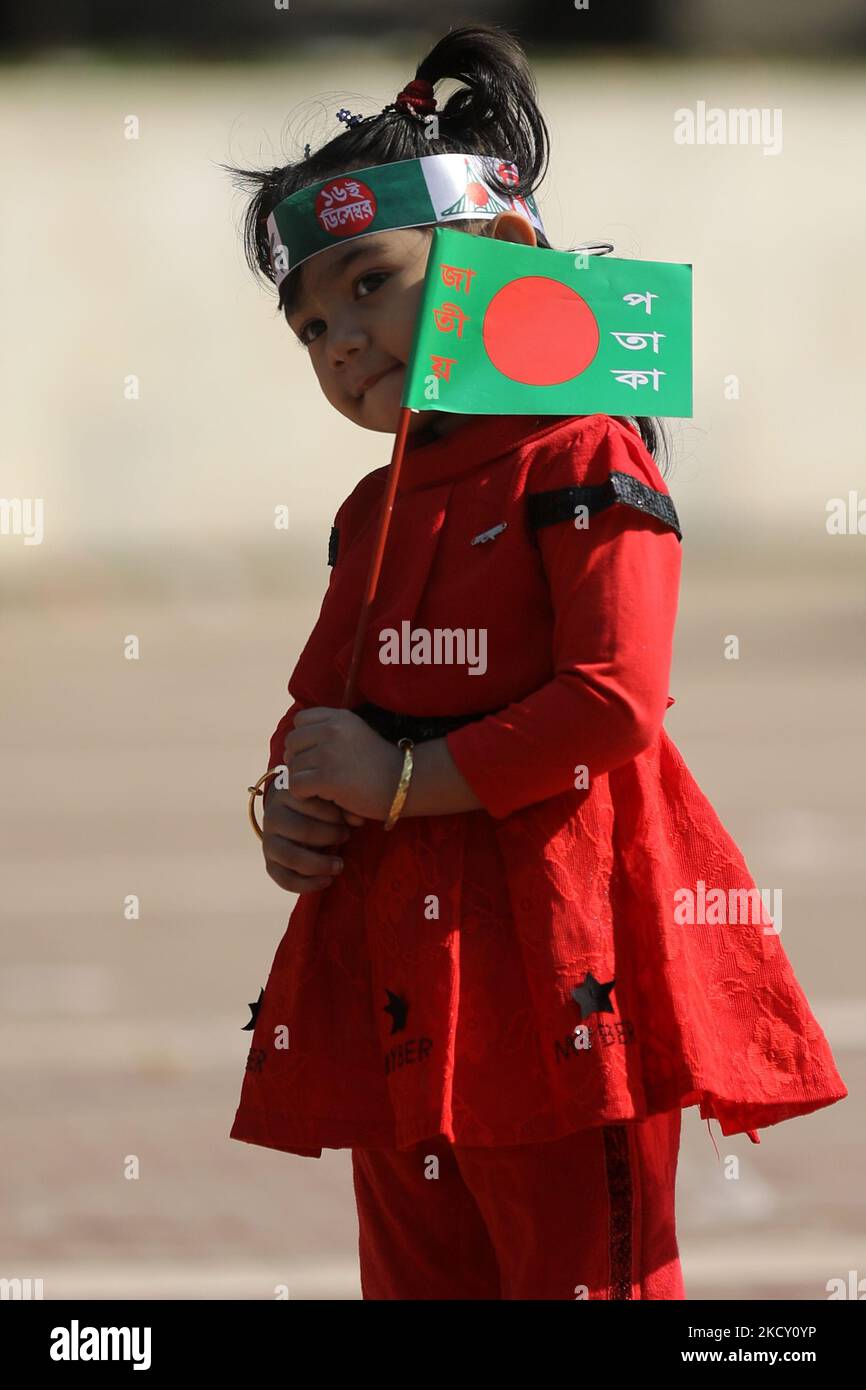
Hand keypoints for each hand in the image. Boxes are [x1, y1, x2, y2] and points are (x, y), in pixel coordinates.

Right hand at [261, 778, 362, 893]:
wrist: (298, 817)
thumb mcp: (332, 799)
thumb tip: (358, 820)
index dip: (335, 815)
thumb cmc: (322, 807)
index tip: (353, 820)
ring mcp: (268, 841)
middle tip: (347, 837)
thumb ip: (345, 805)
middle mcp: (272, 816)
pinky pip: (285, 879)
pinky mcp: (270, 864)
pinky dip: (308, 885)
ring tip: (339, 865)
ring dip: (319, 864)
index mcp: (287, 793)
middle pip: (302, 831)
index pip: (310, 804)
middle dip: (330, 836)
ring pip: (291, 857)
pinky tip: (327, 880)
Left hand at [283, 707, 403, 821]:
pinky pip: (296, 786)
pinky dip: (305, 795)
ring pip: (292, 766)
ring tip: (323, 788)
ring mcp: (328, 753)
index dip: (303, 739)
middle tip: (315, 774)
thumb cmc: (380, 764)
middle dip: (298, 760)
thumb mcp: (356, 734)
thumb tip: (292, 747)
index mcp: (339, 717)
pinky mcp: (326, 777)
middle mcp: (331, 730)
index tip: (315, 754)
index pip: (300, 721)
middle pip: (292, 742)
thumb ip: (330, 732)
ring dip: (303, 780)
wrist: (404, 783)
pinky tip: (323, 797)